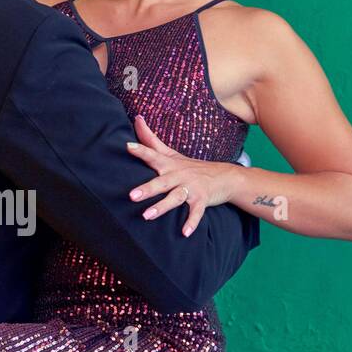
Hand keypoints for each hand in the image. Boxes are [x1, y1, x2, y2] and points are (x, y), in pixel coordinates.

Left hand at [126, 114, 239, 235]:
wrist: (224, 176)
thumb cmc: (190, 166)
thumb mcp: (171, 153)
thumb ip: (151, 139)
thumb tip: (136, 118)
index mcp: (170, 164)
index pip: (153, 155)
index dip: (141, 151)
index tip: (127, 147)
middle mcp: (179, 175)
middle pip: (161, 182)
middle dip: (147, 189)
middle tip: (131, 196)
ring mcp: (191, 188)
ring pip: (175, 198)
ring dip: (162, 207)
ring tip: (147, 216)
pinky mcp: (202, 200)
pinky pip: (196, 212)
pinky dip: (191, 222)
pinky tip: (184, 233)